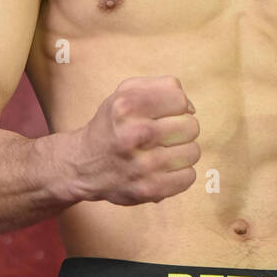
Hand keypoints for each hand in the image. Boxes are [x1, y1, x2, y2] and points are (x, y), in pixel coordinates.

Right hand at [71, 76, 199, 205]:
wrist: (83, 166)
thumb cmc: (112, 125)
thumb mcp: (126, 92)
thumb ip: (163, 86)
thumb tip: (191, 109)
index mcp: (128, 106)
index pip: (180, 100)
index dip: (177, 106)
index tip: (165, 114)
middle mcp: (134, 134)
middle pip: (191, 127)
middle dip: (181, 128)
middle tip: (164, 135)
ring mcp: (142, 165)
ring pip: (193, 152)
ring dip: (182, 151)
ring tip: (163, 151)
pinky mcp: (149, 189)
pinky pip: (189, 177)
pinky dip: (180, 173)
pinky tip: (163, 169)